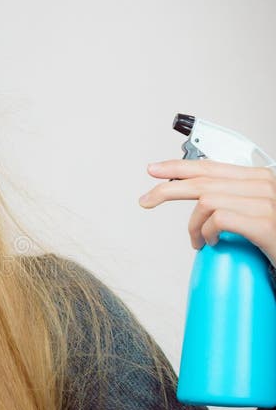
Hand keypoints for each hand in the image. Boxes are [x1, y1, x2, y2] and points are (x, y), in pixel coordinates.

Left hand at [138, 159, 275, 268]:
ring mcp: (266, 203)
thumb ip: (233, 202)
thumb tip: (201, 203)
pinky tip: (210, 243)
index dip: (179, 167)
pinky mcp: (266, 223)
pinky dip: (207, 232)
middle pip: (203, 180)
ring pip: (207, 201)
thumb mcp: (255, 215)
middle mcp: (264, 185)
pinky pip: (219, 219)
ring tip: (196, 241)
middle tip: (146, 200)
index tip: (154, 171)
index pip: (211, 166)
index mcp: (259, 178)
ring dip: (192, 225)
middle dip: (168, 189)